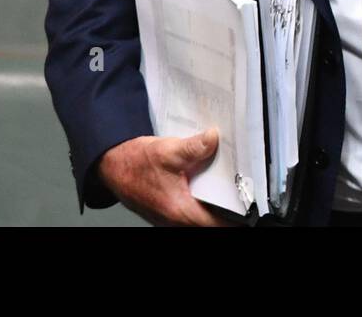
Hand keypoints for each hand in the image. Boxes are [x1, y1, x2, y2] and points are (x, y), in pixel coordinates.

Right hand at [96, 129, 234, 225]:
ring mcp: (173, 216)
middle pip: (214, 218)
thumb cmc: (134, 164)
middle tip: (242, 182)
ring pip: (203, 213)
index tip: (250, 200)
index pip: (220, 223)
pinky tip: (207, 177)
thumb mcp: (167, 150)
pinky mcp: (170, 209)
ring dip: (215, 199)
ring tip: (228, 178)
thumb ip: (194, 147)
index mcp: (181, 211)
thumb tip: (214, 138)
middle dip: (229, 203)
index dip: (238, 213)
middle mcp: (177, 219)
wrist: (111, 165)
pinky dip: (203, 195)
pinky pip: (194, 207)